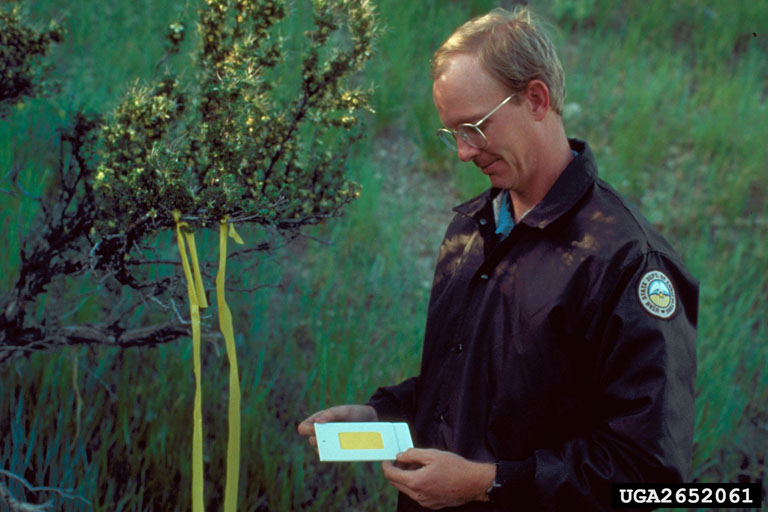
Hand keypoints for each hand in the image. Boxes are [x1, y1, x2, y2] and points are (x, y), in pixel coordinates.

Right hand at [297, 404, 377, 449]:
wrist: (372, 419)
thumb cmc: (354, 412)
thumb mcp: (344, 410)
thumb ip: (331, 414)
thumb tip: (317, 421)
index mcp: (320, 422)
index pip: (305, 427)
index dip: (306, 429)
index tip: (312, 429)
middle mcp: (324, 434)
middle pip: (313, 441)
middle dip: (318, 440)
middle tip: (323, 438)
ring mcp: (332, 444)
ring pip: (323, 451)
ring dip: (328, 449)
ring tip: (334, 445)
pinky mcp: (342, 452)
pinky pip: (337, 456)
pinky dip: (339, 454)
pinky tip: (345, 450)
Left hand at [381, 448, 495, 509]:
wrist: (473, 483)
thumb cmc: (455, 467)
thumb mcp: (432, 454)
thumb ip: (412, 454)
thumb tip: (399, 456)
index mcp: (416, 482)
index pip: (392, 475)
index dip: (386, 465)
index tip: (386, 459)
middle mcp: (418, 495)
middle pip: (396, 483)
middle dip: (395, 471)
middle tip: (400, 460)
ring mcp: (425, 502)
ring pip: (406, 489)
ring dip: (405, 477)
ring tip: (416, 465)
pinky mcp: (431, 504)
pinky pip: (417, 494)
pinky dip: (415, 484)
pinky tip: (424, 474)